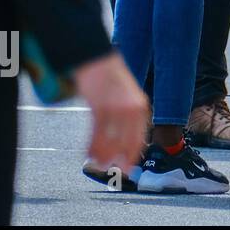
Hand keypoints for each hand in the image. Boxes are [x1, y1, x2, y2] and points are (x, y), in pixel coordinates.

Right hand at [72, 52, 148, 174]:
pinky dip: (93, 146)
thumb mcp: (126, 96)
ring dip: (104, 155)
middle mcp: (132, 108)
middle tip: (111, 171)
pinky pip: (97, 132)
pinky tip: (88, 154)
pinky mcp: (100, 106)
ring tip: (97, 165)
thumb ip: (128, 114)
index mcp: (141, 107)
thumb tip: (123, 138)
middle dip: (120, 159)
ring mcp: (117, 108)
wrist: (98, 59)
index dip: (134, 155)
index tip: (128, 168)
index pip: (140, 137)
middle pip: (127, 142)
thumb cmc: (110, 79)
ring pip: (111, 140)